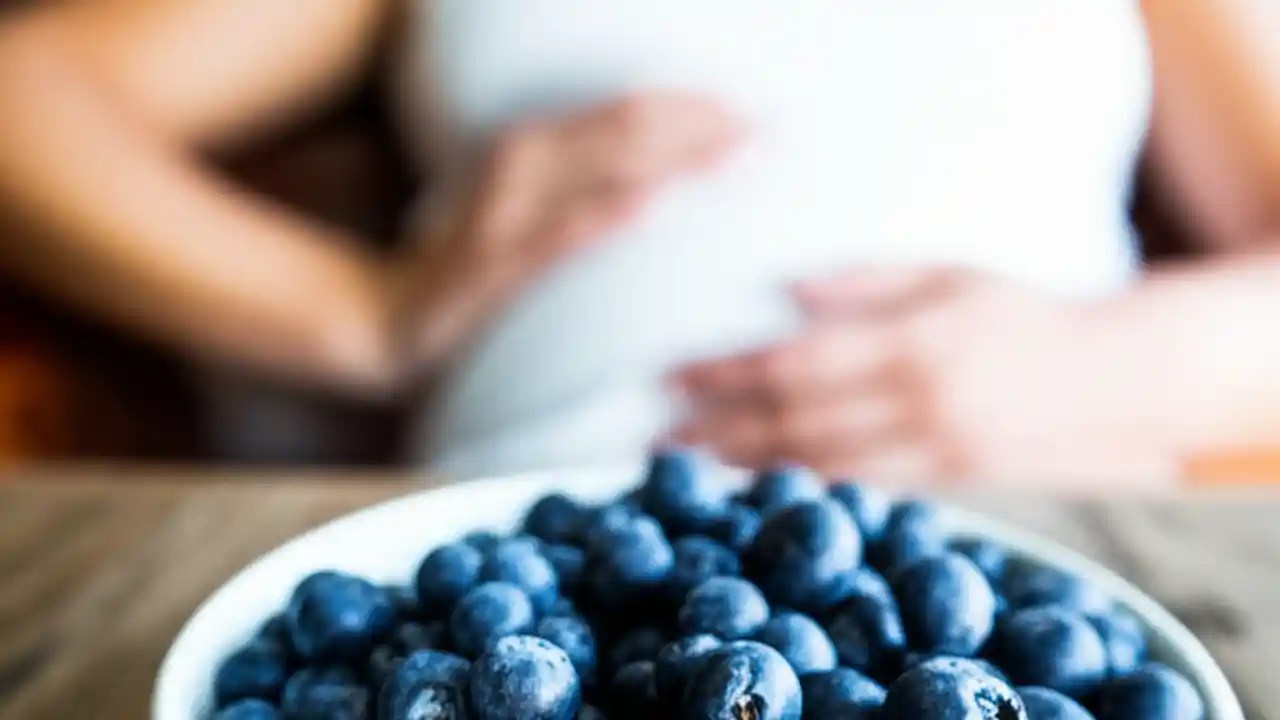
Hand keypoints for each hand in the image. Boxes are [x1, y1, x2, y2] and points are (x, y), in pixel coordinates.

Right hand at [395, 92, 738, 373]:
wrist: (396, 311)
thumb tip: (670, 177)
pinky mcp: (493, 264)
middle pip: (628, 127)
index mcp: (538, 143)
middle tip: (770, 134)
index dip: (697, 106)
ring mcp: (507, 211)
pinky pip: (556, 235)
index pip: (630, 108)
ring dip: (673, 158)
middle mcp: (523, 161)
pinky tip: (649, 205)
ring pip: (600, 167)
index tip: (757, 114)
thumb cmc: (481, 255)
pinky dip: (602, 215)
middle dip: (704, 126)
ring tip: (737, 155)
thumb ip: (589, 181)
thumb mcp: (533, 205)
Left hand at [671, 267, 1180, 488]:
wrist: (1109, 376)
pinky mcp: (946, 481)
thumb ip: (864, 280)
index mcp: (912, 342)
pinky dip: (804, 487)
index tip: (672, 376)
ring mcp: (932, 450)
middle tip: (655, 438)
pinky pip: (860, 487)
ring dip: (747, 467)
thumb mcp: (948, 272)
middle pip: (795, 422)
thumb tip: (783, 287)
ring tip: (689, 470)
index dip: (728, 373)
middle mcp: (916, 402)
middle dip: (719, 430)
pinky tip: (761, 486)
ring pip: (820, 463)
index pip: (795, 363)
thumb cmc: (1018, 311)